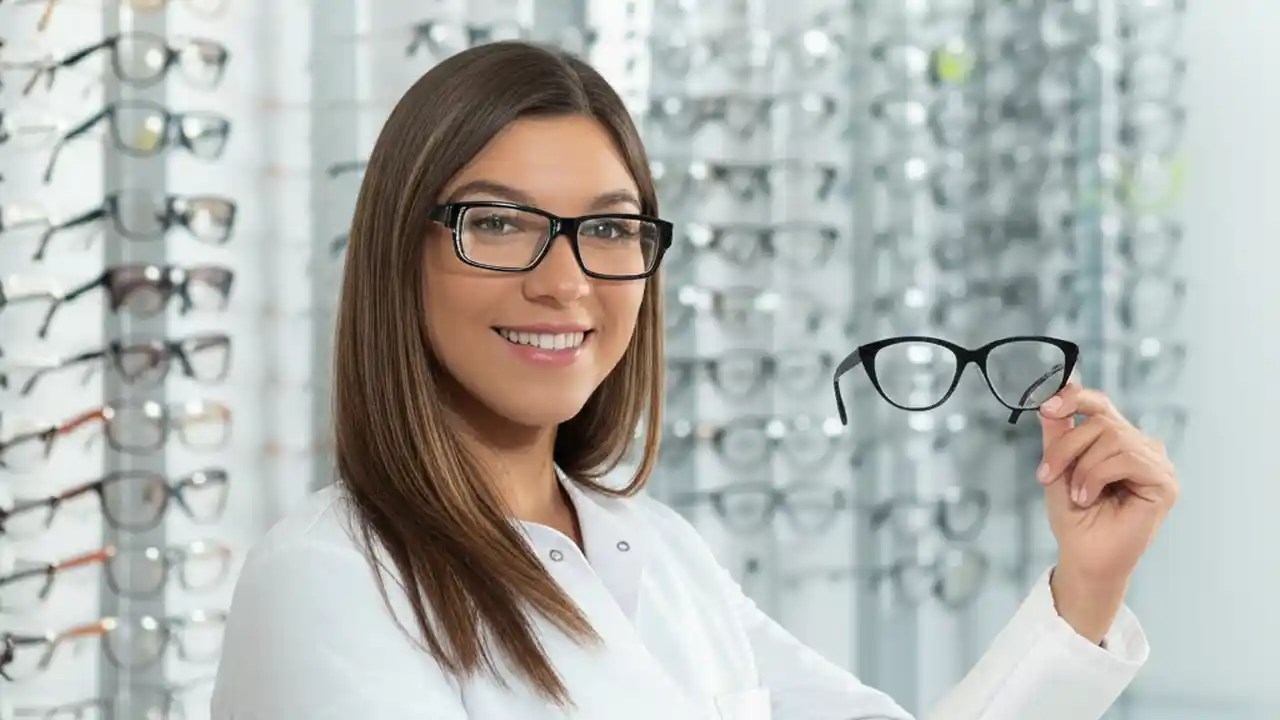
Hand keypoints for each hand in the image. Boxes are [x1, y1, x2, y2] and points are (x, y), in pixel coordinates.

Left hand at [1036, 380, 1179, 640]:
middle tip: (1047, 475)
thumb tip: (1049, 399)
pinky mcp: (1164, 482)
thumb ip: (1058, 434)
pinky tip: (1090, 496)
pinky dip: (1098, 475)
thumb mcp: (1058, 468)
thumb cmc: (1074, 517)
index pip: (1100, 403)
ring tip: (1077, 495)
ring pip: (1112, 436)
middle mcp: (1141, 446)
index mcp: (1118, 440)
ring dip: (1082, 466)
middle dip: (1066, 446)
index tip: (1048, 407)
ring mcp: (1157, 463)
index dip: (1075, 397)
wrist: (1083, 556)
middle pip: (1100, 420)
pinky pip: (1127, 457)